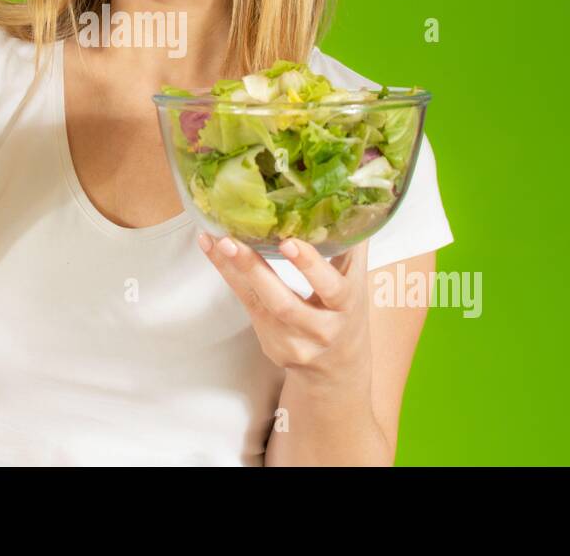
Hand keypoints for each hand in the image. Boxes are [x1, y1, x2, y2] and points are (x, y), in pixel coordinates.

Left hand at [198, 232, 373, 388]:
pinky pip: (246, 305)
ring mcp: (292, 341)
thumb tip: (354, 198)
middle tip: (232, 241)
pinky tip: (212, 248)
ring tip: (216, 240)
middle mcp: (320, 328)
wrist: (337, 371)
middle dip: (257, 271)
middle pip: (285, 304)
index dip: (310, 267)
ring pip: (259, 305)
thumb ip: (353, 246)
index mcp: (346, 308)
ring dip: (234, 271)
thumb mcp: (356, 284)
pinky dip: (228, 275)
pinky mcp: (271, 343)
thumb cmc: (347, 315)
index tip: (289, 243)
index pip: (331, 289)